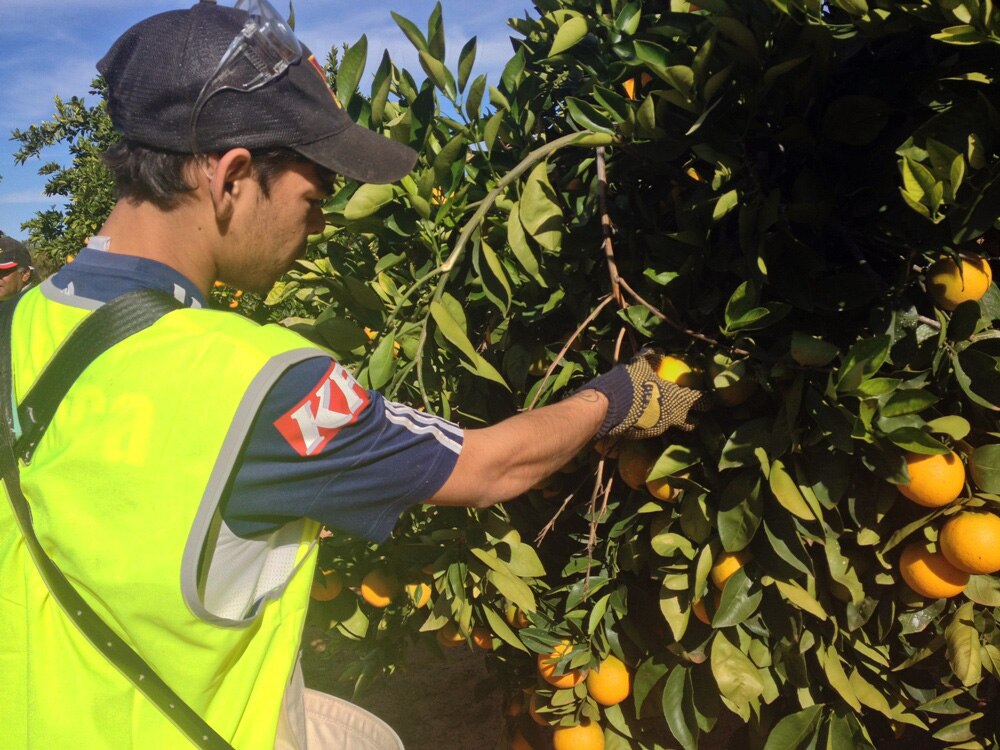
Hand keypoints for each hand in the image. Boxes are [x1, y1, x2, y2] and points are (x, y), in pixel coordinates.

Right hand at [584, 349, 710, 439]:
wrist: (608, 406)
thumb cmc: (630, 383)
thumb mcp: (640, 365)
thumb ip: (652, 358)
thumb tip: (659, 351)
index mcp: (677, 399)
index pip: (700, 401)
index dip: (706, 400)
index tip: (709, 399)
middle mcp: (671, 417)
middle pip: (691, 423)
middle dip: (694, 420)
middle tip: (693, 416)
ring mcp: (658, 429)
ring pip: (671, 429)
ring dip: (672, 424)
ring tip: (666, 417)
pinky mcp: (643, 436)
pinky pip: (652, 430)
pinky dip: (652, 425)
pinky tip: (645, 419)